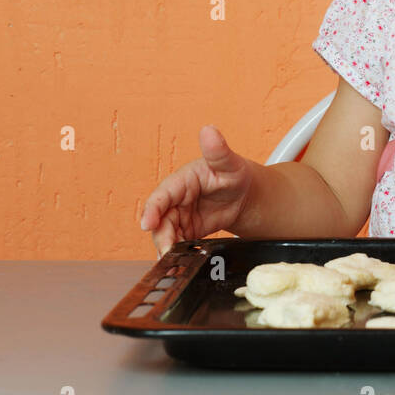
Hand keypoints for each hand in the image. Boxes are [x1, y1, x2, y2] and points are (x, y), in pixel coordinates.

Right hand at [138, 125, 256, 256]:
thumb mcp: (230, 163)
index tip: (148, 224)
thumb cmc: (236, 173)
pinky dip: (177, 253)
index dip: (153, 209)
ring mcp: (180, 215)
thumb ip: (218, 151)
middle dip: (161, 236)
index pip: (162, 195)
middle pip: (160, 220)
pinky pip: (178, 242)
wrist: (246, 194)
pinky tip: (181, 264)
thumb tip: (209, 130)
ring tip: (175, 262)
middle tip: (168, 252)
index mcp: (182, 180)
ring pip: (166, 234)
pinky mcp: (187, 230)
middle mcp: (176, 198)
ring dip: (168, 248)